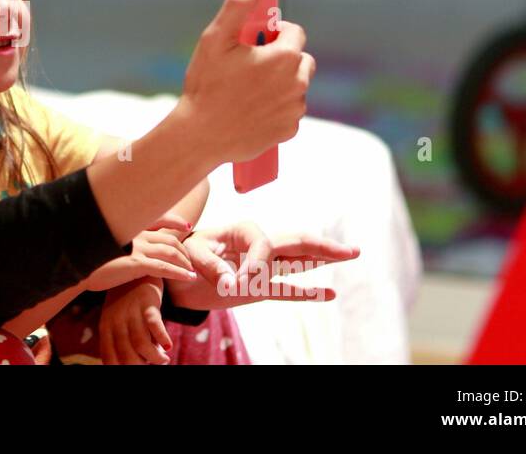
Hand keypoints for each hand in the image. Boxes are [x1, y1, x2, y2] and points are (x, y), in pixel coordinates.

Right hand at [82, 213, 196, 291]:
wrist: (74, 267)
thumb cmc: (86, 258)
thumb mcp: (104, 244)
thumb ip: (118, 241)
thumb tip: (124, 247)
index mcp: (128, 226)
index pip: (158, 217)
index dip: (175, 220)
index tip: (187, 225)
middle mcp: (135, 233)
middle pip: (169, 239)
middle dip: (184, 250)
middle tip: (190, 261)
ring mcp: (137, 247)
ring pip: (171, 252)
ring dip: (185, 262)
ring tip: (191, 271)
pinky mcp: (136, 263)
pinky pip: (165, 267)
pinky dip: (180, 272)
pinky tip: (187, 277)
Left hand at [99, 277, 169, 364]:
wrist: (138, 268)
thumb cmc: (129, 300)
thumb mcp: (120, 318)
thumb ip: (124, 338)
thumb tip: (140, 361)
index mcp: (106, 325)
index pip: (109, 356)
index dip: (120, 368)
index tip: (134, 371)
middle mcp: (116, 320)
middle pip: (126, 353)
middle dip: (140, 365)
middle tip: (153, 364)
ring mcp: (131, 311)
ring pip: (141, 343)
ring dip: (154, 357)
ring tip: (163, 359)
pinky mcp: (147, 302)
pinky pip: (154, 325)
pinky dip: (162, 339)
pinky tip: (168, 346)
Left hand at [165, 222, 359, 308]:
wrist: (174, 275)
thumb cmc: (180, 256)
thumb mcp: (188, 254)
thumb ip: (210, 264)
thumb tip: (232, 281)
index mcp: (242, 231)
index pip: (264, 245)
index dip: (256, 264)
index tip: (237, 282)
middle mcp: (257, 245)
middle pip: (296, 242)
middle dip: (323, 246)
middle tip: (351, 250)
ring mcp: (262, 267)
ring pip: (299, 261)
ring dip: (324, 258)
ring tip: (351, 253)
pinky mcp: (259, 287)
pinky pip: (287, 289)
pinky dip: (307, 292)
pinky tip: (329, 294)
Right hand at [180, 0, 314, 164]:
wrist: (199, 136)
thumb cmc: (205, 86)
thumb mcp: (215, 40)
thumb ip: (238, 6)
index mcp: (284, 56)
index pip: (294, 32)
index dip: (273, 34)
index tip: (254, 42)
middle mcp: (297, 82)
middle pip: (299, 59)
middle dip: (280, 57)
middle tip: (250, 66)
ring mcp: (294, 108)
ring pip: (295, 85)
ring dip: (279, 83)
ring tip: (247, 90)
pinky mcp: (289, 129)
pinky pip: (289, 110)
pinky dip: (276, 108)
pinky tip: (251, 110)